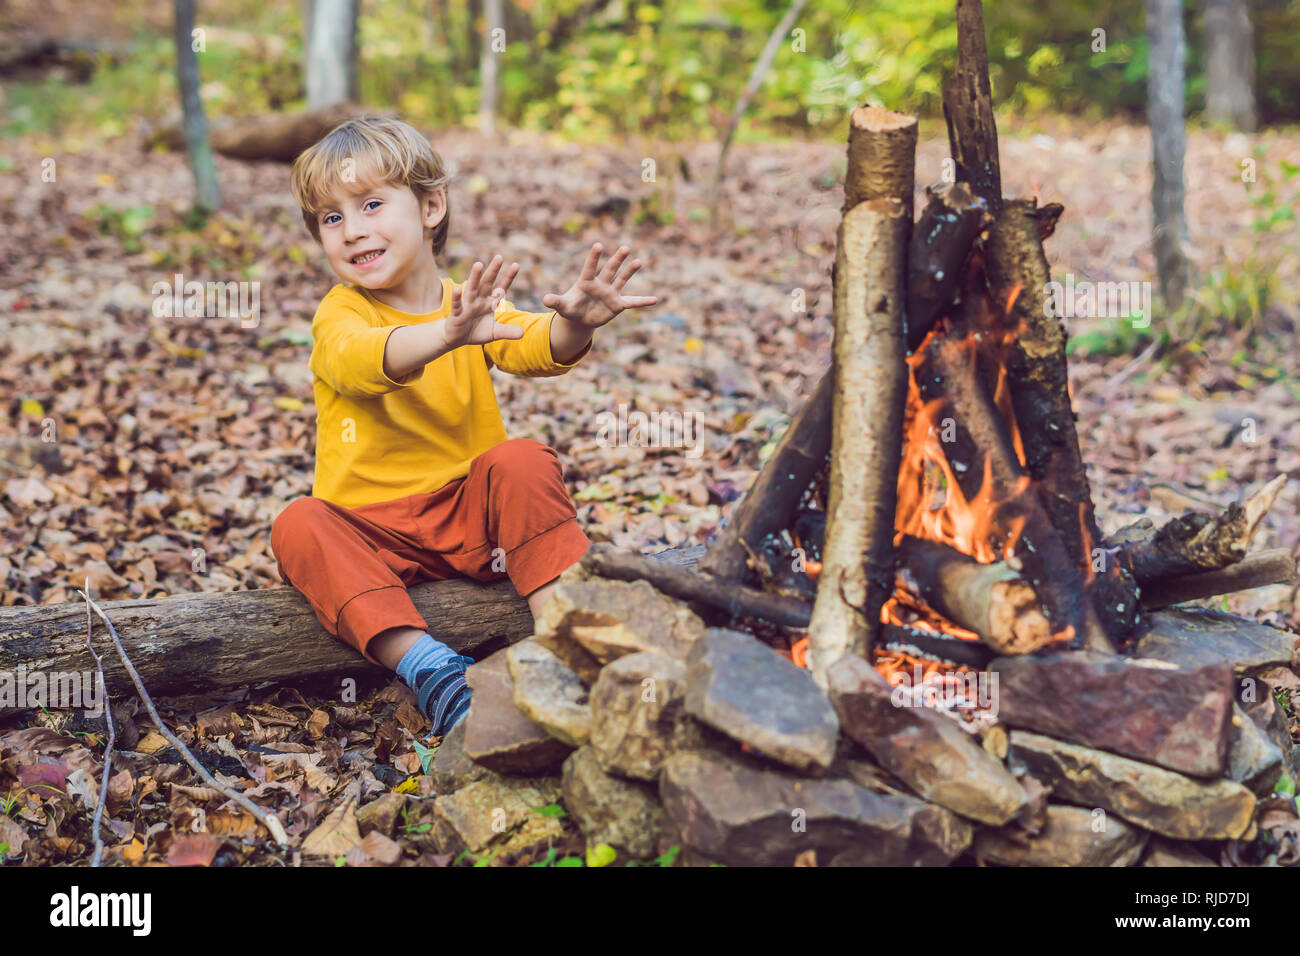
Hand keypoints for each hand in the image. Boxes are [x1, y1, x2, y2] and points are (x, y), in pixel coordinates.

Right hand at [442, 255, 524, 349]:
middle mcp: (479, 300)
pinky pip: (457, 305)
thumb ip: (507, 331)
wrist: (456, 338)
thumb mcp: (494, 333)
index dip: (508, 277)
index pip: (501, 287)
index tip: (516, 265)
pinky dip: (457, 298)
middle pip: (487, 283)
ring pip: (471, 289)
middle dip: (493, 271)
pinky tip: (457, 289)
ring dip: (475, 277)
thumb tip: (523, 334)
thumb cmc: (476, 331)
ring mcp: (467, 306)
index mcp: (489, 302)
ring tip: (478, 264)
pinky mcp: (457, 315)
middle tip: (499, 257)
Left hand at [542, 243, 657, 329]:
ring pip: (622, 279)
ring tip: (639, 262)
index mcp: (586, 282)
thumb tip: (545, 299)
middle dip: (617, 259)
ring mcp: (611, 293)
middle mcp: (601, 284)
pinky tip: (655, 299)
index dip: (594, 257)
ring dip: (630, 272)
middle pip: (610, 269)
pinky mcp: (617, 304)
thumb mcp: (562, 306)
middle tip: (625, 248)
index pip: (590, 267)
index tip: (598, 245)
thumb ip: (555, 301)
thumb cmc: (570, 309)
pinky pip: (632, 302)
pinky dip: (643, 301)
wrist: (580, 319)